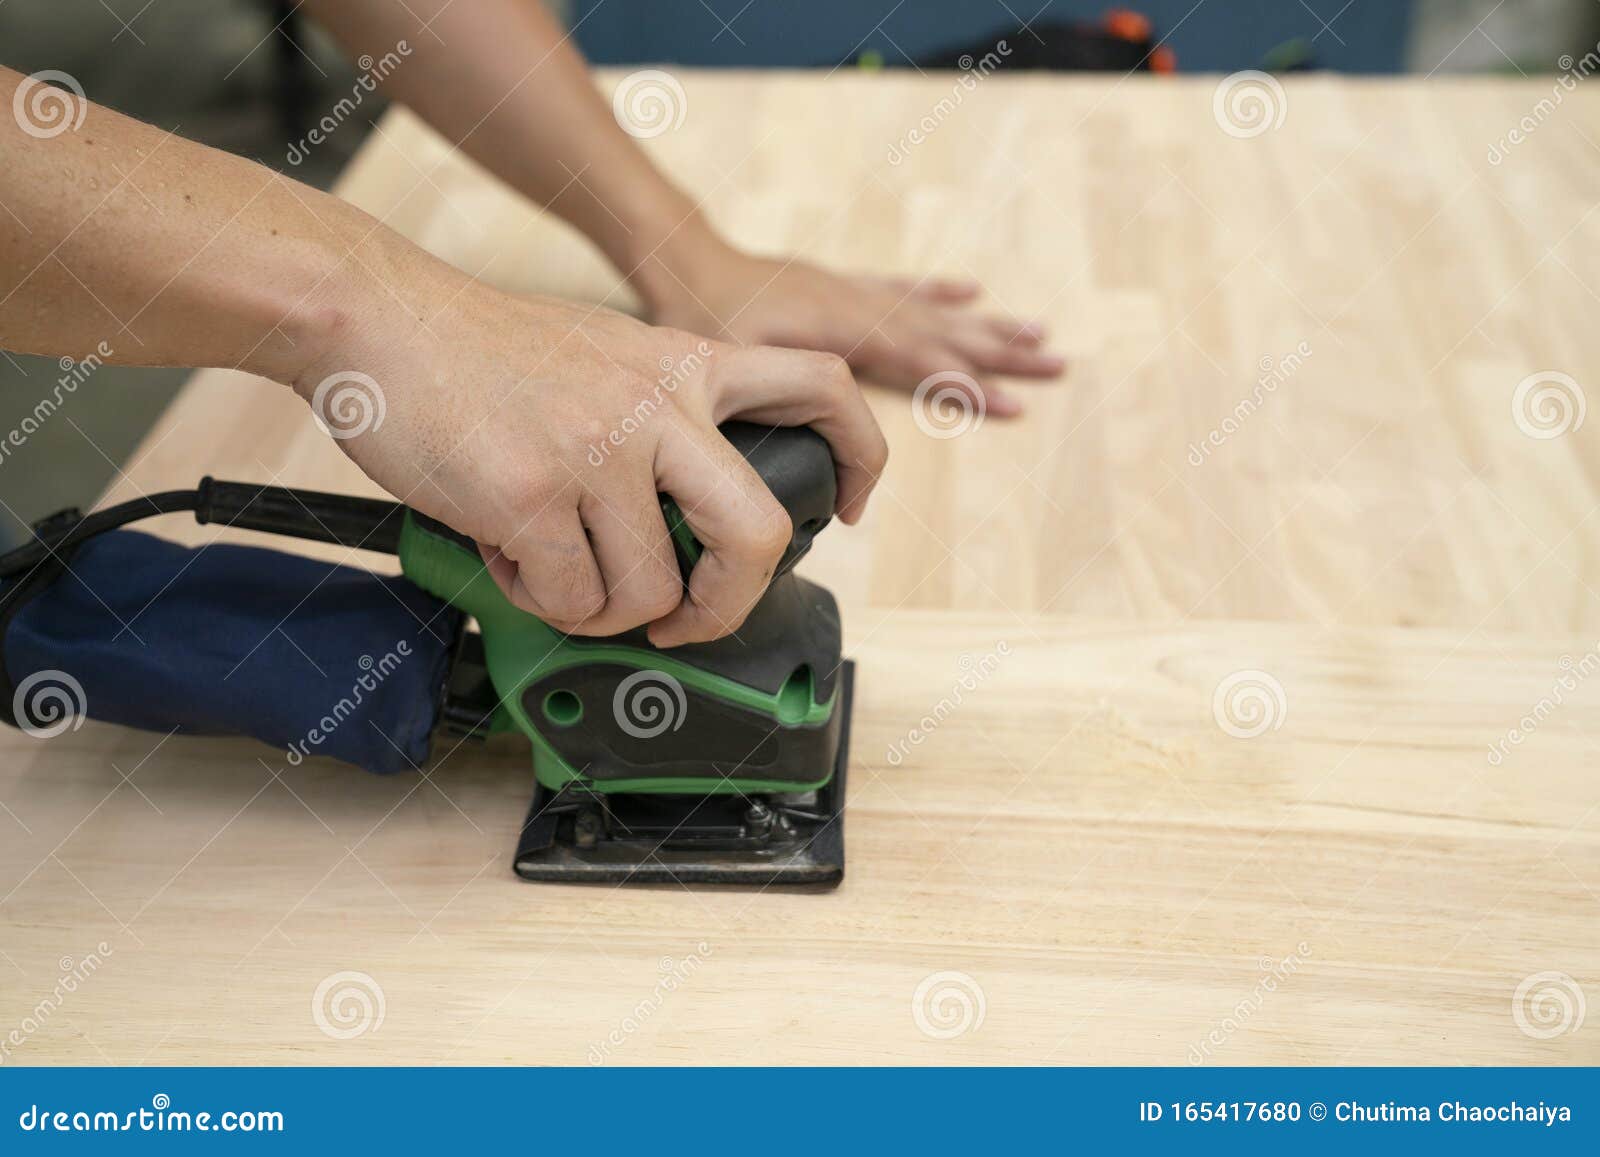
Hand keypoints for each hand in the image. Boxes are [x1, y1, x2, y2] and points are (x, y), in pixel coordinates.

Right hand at [293, 265, 886, 647]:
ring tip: (557, 568)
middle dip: (729, 603)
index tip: (848, 507)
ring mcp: (599, 451)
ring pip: (651, 592)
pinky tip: (511, 556)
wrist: (377, 318)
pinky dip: (542, 600)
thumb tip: (684, 524)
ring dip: (603, 608)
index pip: (822, 384)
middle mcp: (658, 403)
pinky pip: (570, 599)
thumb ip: (661, 417)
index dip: (860, 457)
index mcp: (687, 362)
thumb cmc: (480, 347)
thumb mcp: (606, 353)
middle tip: (687, 618)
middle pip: (760, 532)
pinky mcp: (533, 495)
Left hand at [642, 243, 1065, 416]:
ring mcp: (852, 293)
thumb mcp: (734, 365)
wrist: (681, 258)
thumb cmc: (700, 313)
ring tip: (1037, 333)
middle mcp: (858, 306)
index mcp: (842, 329)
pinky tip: (970, 291)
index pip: (919, 362)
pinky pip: (901, 289)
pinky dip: (937, 293)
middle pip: (944, 333)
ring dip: (985, 325)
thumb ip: (776, 405)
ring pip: (933, 312)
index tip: (1013, 407)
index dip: (965, 388)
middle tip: (1057, 365)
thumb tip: (807, 458)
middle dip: (1001, 353)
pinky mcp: (839, 286)